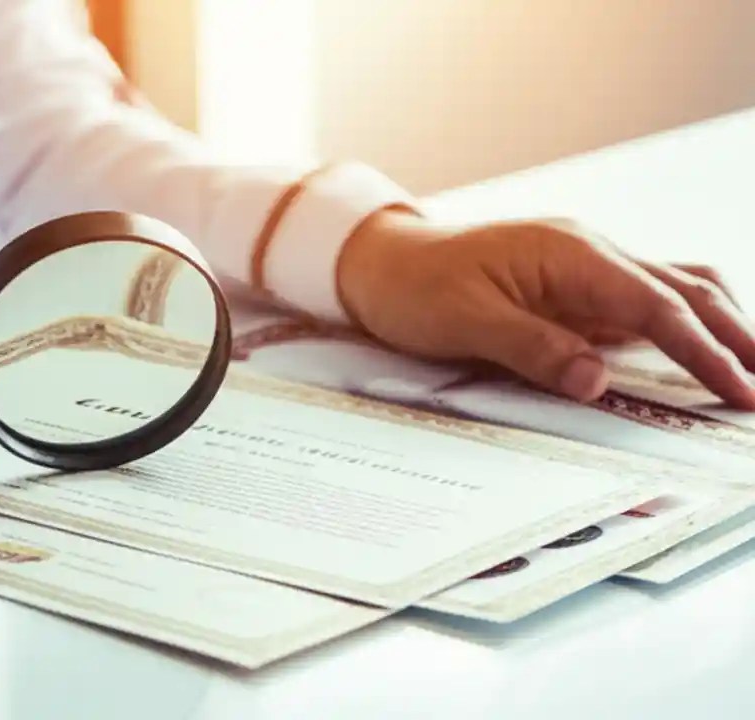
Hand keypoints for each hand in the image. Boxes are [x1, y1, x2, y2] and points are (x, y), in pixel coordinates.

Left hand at [338, 210, 754, 407]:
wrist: (382, 261)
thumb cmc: (416, 287)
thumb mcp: (465, 322)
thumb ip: (534, 349)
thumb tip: (598, 381)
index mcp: (570, 254)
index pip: (656, 305)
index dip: (704, 350)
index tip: (740, 390)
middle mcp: (589, 254)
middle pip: (685, 291)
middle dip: (736, 338)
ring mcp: (586, 269)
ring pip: (675, 290)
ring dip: (720, 326)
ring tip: (751, 372)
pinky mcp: (576, 289)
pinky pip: (645, 302)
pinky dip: (683, 325)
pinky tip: (703, 350)